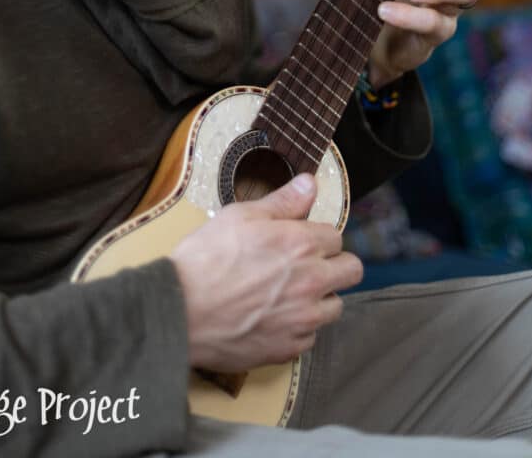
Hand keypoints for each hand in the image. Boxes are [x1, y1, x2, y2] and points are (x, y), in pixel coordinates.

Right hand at [170, 174, 362, 371]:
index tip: (300, 240)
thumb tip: (310, 183)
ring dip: (320, 297)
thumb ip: (283, 201)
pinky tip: (274, 317)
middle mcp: (311, 282)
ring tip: (290, 293)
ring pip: (335, 306)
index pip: (337, 236)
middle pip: (352, 271)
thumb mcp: (240, 216)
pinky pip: (310, 336)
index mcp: (301, 244)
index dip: (318, 236)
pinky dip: (298, 327)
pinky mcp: (289, 348)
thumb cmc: (206, 259)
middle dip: (334, 264)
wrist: (180, 310)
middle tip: (307, 265)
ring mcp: (303, 319)